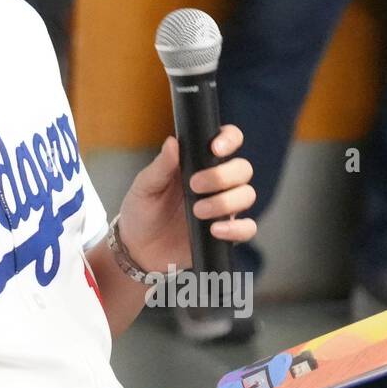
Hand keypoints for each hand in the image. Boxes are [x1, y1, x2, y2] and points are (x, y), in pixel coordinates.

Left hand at [116, 124, 257, 276]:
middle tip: (194, 185)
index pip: (227, 141)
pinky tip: (215, 230)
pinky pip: (247, 228)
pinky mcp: (226, 232)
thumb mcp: (145, 186)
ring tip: (198, 210)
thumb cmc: (142, 210)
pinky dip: (237, 228)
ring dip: (226, 201)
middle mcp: (216, 182)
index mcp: (198, 163)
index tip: (215, 148)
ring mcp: (224, 207)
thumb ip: (161, 166)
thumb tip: (172, 142)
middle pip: (242, 169)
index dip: (229, 139)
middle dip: (223, 175)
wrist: (138, 248)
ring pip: (247, 195)